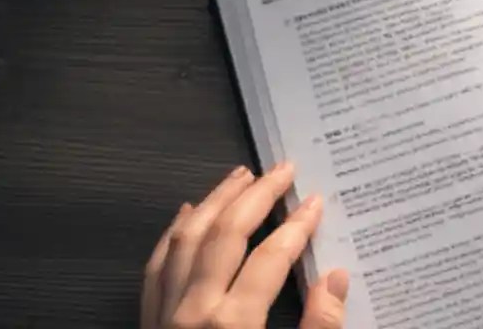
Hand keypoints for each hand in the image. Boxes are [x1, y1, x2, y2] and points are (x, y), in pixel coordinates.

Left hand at [141, 163, 348, 328]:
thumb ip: (318, 327)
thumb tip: (335, 278)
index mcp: (232, 322)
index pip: (270, 257)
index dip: (297, 226)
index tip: (315, 201)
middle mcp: (193, 306)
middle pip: (224, 234)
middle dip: (256, 196)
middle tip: (282, 169)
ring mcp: (164, 311)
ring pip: (186, 240)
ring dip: (214, 202)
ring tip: (240, 177)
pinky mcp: (147, 318)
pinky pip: (156, 265)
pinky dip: (174, 233)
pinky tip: (188, 212)